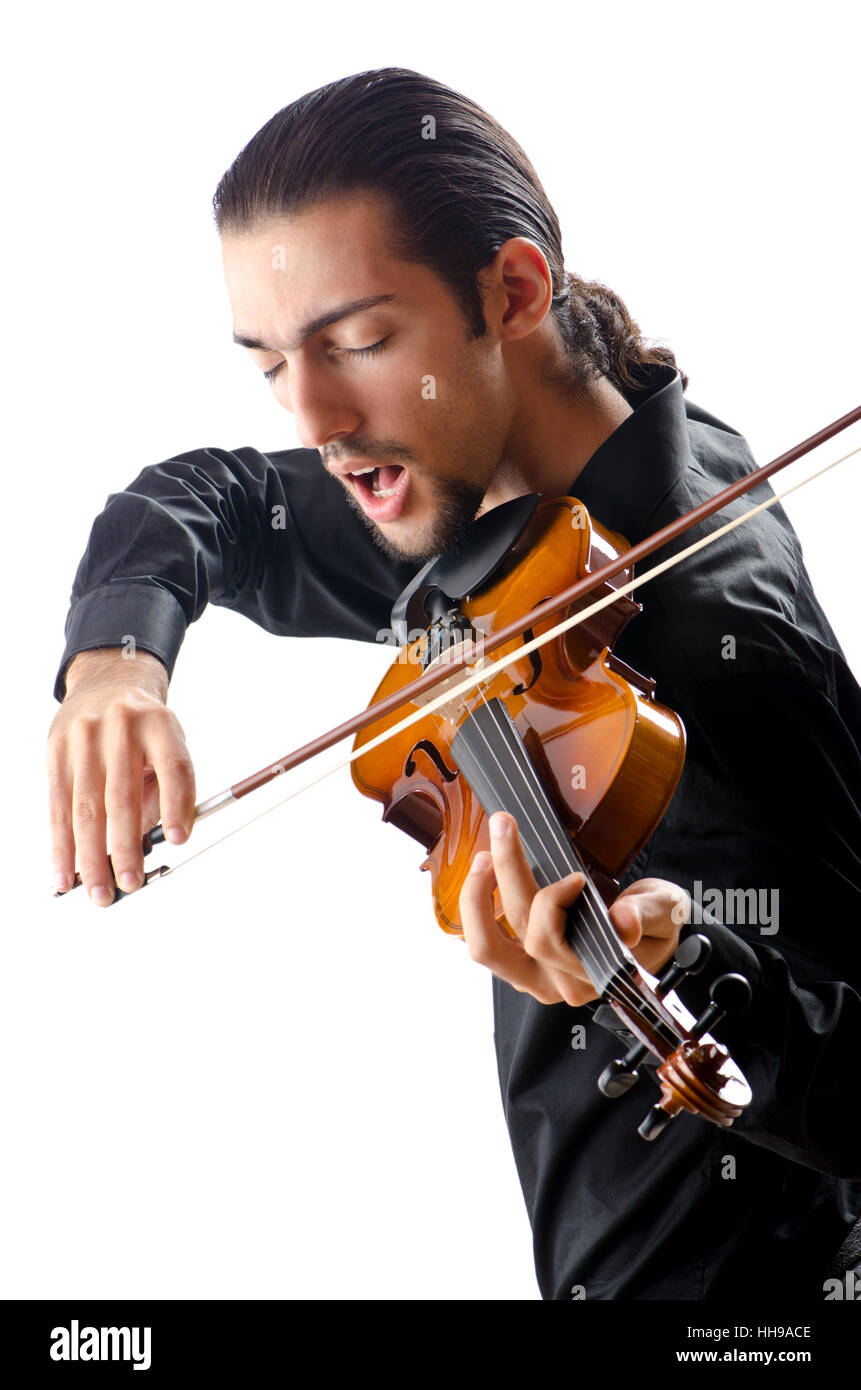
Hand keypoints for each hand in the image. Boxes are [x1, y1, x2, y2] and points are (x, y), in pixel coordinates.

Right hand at [47, 649, 195, 904]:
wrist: (106, 686)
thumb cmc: (144, 733)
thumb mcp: (166, 747)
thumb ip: (166, 793)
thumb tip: (153, 848)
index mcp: (161, 724)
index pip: (173, 767)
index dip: (176, 805)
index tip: (178, 842)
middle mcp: (121, 726)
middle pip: (123, 795)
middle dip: (125, 847)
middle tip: (131, 883)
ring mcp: (84, 737)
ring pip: (86, 807)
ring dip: (90, 857)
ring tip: (99, 891)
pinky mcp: (56, 750)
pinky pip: (57, 806)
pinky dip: (62, 845)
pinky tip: (65, 874)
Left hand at [458, 811, 689, 1005]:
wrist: (652, 939)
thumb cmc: (656, 923)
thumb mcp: (664, 910)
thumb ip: (646, 914)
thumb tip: (624, 920)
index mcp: (594, 971)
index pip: (551, 941)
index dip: (552, 902)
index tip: (574, 873)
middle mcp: (560, 982)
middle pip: (518, 933)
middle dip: (507, 873)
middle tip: (504, 825)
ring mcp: (537, 978)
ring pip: (488, 948)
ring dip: (477, 899)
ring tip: (485, 855)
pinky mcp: (522, 967)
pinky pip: (487, 946)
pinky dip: (477, 910)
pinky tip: (485, 872)